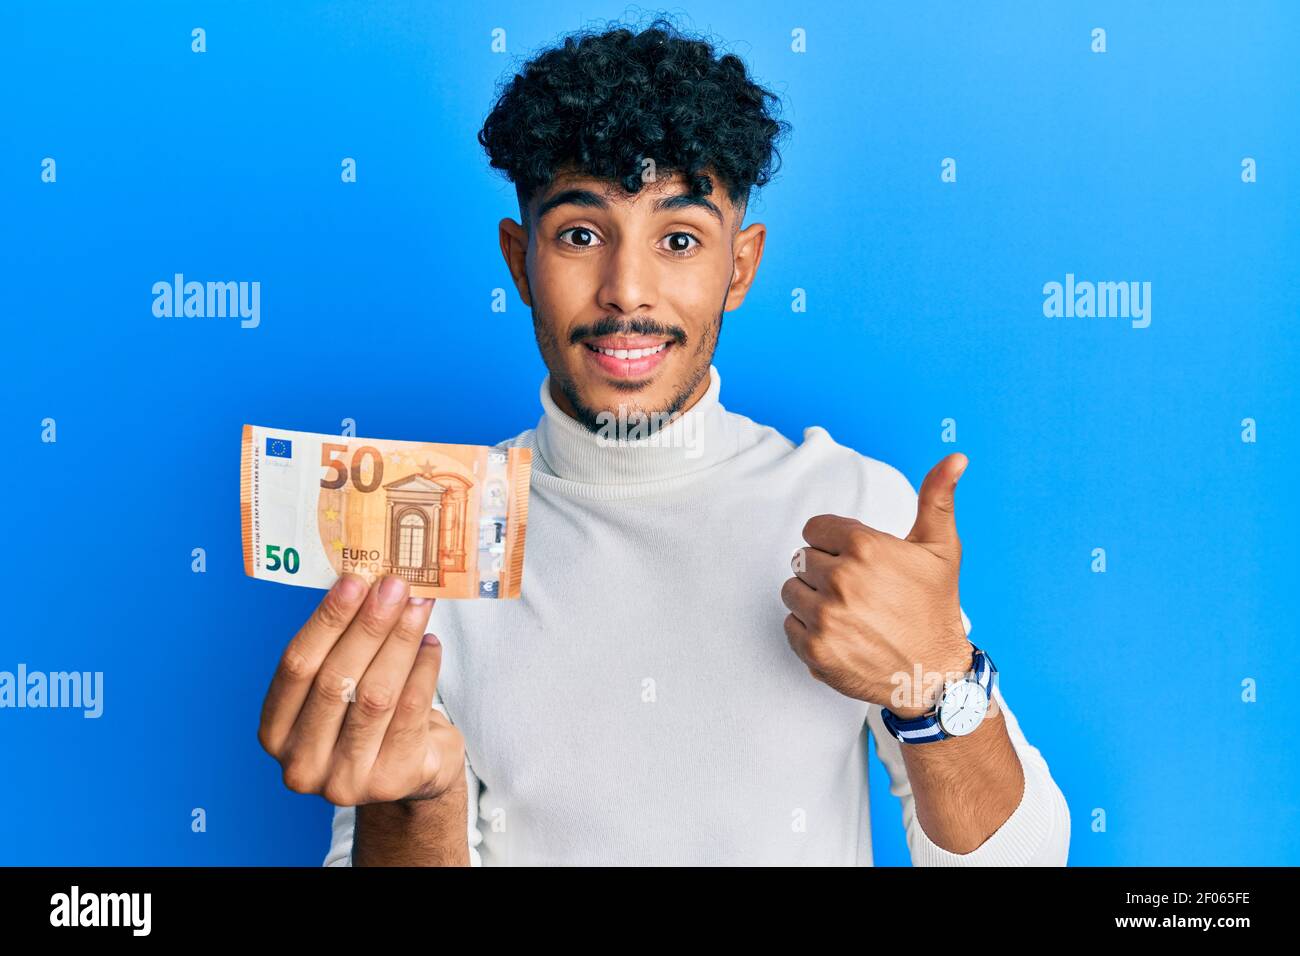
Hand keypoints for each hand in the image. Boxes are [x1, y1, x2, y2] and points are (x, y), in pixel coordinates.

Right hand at [258, 573, 465, 805]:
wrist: (411, 774)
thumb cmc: (370, 719)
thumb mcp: (342, 688)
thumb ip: (341, 647)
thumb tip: (368, 583)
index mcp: (275, 732)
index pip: (295, 666)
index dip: (325, 621)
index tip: (353, 581)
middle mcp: (301, 762)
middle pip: (335, 681)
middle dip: (368, 626)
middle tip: (395, 587)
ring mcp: (345, 779)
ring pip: (375, 695)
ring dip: (400, 642)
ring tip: (418, 606)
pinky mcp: (391, 780)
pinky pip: (410, 712)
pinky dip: (423, 670)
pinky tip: (431, 644)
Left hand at [781, 453, 972, 717]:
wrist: (935, 676)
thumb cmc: (936, 608)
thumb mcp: (941, 549)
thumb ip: (937, 498)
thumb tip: (956, 457)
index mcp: (865, 548)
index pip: (815, 530)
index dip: (834, 543)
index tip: (856, 561)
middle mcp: (841, 580)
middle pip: (803, 560)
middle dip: (825, 571)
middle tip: (858, 592)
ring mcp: (826, 617)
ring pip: (792, 591)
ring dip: (813, 599)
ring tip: (848, 613)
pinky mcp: (815, 649)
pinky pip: (790, 625)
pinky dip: (808, 630)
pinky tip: (840, 634)